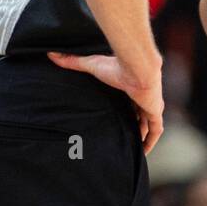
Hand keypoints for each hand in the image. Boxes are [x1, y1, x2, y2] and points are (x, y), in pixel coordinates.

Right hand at [47, 52, 164, 152]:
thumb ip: (73, 62)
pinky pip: (155, 131)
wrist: (136, 68)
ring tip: (132, 148)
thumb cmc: (116, 65)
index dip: (125, 110)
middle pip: (140, 115)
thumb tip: (51, 54)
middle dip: (134, 125)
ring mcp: (151, 106)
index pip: (129, 101)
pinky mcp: (155, 113)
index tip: (116, 119)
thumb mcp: (91, 65)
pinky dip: (150, 141)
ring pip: (148, 125)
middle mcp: (142, 97)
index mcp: (130, 87)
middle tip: (123, 138)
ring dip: (142, 135)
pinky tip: (144, 151)